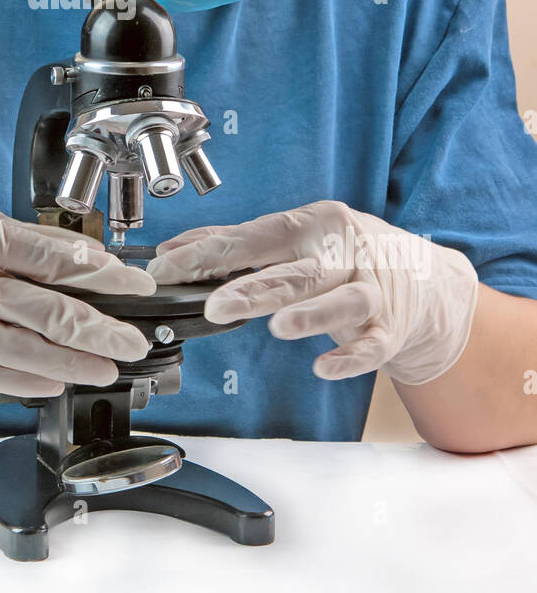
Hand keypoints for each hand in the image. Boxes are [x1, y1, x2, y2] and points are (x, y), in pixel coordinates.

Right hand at [0, 182, 152, 396]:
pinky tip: (55, 381)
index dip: (102, 275)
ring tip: (106, 366)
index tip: (134, 285)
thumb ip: (23, 240)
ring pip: (20, 351)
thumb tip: (82, 262)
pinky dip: (25, 380)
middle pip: (43, 312)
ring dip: (70, 363)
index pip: (52, 258)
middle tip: (133, 339)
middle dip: (98, 329)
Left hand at [147, 200, 478, 383]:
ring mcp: (371, 290)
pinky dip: (350, 357)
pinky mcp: (391, 327)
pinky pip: (373, 344)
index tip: (166, 269)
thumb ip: (234, 244)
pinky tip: (325, 367)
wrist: (425, 278)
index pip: (253, 237)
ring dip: (310, 314)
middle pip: (296, 271)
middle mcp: (342, 253)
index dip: (208, 254)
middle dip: (254, 288)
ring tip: (278, 327)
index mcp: (311, 225)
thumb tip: (172, 248)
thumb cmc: (345, 254)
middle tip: (214, 306)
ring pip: (341, 301)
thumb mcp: (295, 237)